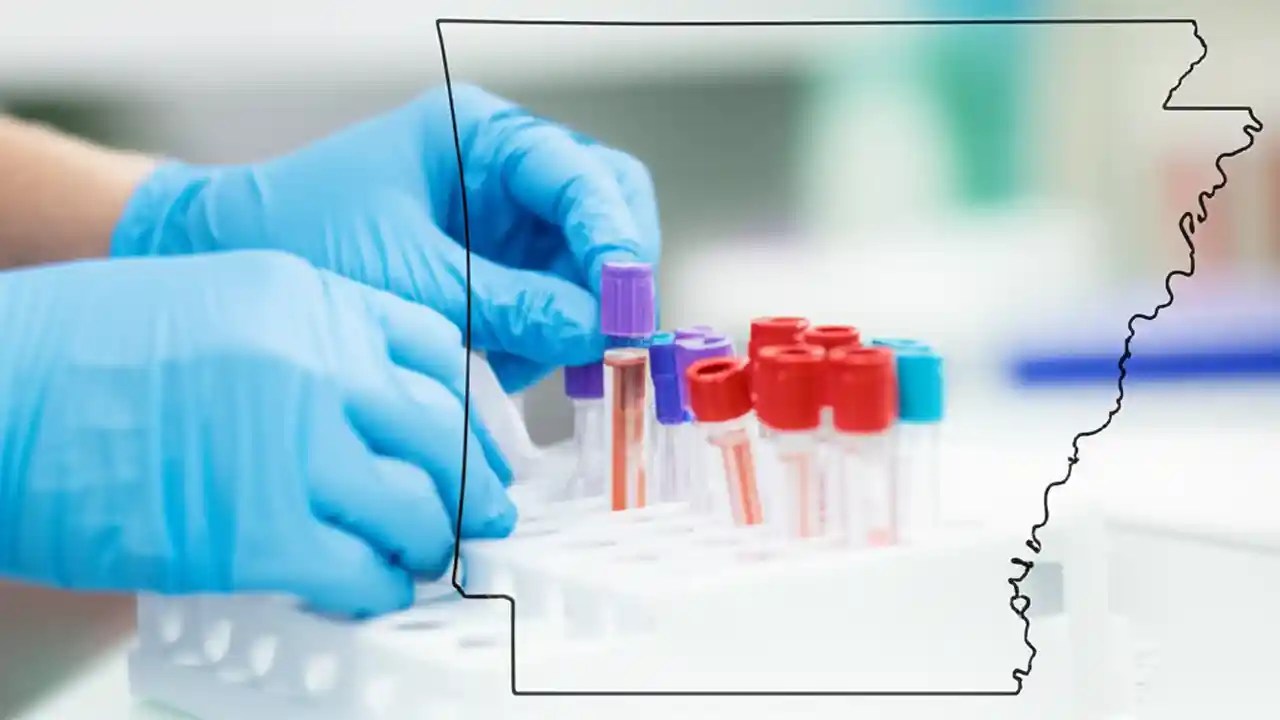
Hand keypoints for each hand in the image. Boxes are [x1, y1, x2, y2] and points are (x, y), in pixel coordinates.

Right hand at [0, 251, 514, 616]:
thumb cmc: (77, 348)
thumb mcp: (212, 304)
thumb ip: (299, 345)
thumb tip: (359, 408)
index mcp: (311, 301)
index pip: (438, 351)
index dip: (470, 410)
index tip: (480, 444)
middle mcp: (321, 365)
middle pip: (442, 436)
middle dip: (473, 487)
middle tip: (483, 515)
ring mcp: (295, 447)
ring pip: (418, 509)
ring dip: (430, 543)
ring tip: (422, 559)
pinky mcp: (258, 533)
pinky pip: (360, 571)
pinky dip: (379, 589)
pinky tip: (373, 591)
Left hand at [111, 84, 661, 391]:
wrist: (232, 260)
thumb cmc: (300, 237)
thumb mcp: (410, 277)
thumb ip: (508, 302)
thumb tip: (596, 328)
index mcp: (482, 137)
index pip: (583, 175)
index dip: (614, 238)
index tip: (621, 300)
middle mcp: (506, 174)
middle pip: (606, 209)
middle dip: (615, 274)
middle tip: (612, 333)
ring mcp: (507, 223)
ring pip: (589, 263)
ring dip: (582, 314)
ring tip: (544, 357)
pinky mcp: (499, 272)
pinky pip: (555, 303)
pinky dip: (551, 338)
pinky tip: (514, 360)